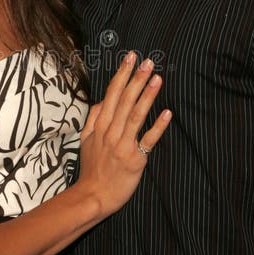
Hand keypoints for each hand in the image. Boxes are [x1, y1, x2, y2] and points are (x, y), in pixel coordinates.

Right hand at [77, 52, 170, 216]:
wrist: (93, 196)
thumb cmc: (92, 169)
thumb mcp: (86, 140)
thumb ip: (94, 118)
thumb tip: (102, 100)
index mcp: (100, 126)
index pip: (112, 94)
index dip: (122, 75)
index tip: (130, 58)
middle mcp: (111, 132)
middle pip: (125, 100)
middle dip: (136, 79)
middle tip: (147, 61)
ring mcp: (123, 145)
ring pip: (136, 115)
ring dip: (147, 96)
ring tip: (157, 78)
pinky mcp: (136, 159)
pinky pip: (148, 139)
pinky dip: (157, 126)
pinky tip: (167, 112)